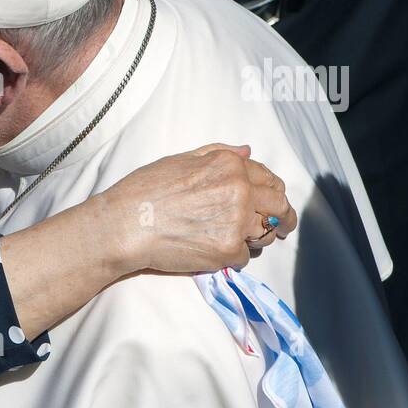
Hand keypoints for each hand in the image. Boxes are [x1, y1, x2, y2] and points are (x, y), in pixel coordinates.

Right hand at [100, 143, 295, 272]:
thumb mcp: (180, 160)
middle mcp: (240, 190)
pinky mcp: (227, 250)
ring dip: (255, 239)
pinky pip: (243, 256)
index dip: (273, 192)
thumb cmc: (143, 190)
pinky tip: (209, 250)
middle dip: (282, 219)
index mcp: (230, 165)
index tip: (272, 203)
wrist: (124, 224)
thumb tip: (247, 151)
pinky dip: (230, 256)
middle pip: (279, 206)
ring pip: (264, 234)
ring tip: (236, 241)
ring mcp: (236, 222)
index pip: (269, 179)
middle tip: (280, 229)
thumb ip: (218, 154)